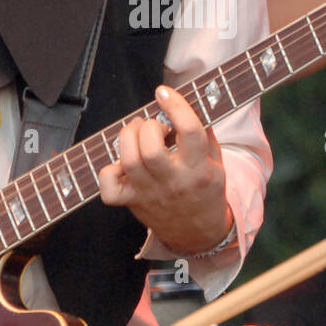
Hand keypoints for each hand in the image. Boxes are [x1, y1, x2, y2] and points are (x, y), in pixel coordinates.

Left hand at [97, 85, 230, 254]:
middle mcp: (173, 182)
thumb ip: (205, 133)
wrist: (198, 233)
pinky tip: (121, 162)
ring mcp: (149, 194)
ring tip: (137, 133)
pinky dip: (108, 170)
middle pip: (150, 149)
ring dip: (128, 137)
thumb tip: (189, 103)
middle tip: (153, 124)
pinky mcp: (132, 203)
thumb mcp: (216, 162)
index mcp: (199, 170)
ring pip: (129, 161)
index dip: (175, 106)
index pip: (189, 132)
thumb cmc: (206, 191)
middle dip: (147, 126)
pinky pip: (109, 189)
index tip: (164, 92)